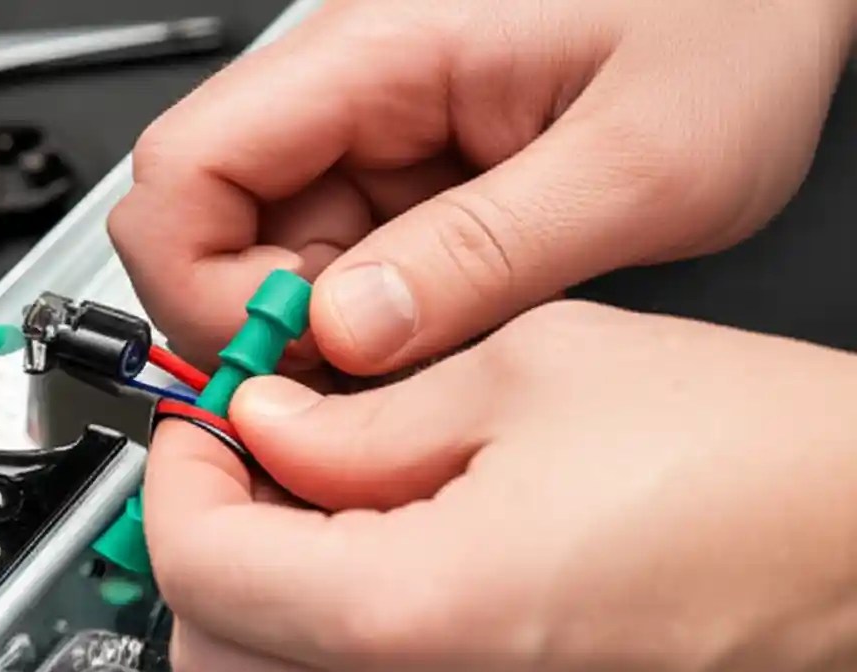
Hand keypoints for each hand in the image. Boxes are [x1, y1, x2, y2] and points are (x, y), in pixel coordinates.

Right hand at [110, 0, 855, 372]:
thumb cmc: (735, 22)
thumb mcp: (638, 164)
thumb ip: (486, 255)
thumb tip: (350, 333)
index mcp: (379, 53)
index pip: (187, 169)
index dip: (201, 286)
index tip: (287, 360)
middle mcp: (352, 85)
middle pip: (202, 220)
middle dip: (252, 324)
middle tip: (347, 385)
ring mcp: (372, 129)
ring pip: (261, 251)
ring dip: (311, 332)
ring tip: (415, 362)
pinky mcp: (404, 170)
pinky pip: (334, 259)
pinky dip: (359, 322)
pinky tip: (427, 340)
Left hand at [145, 301, 856, 671]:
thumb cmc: (760, 463)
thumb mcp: (532, 375)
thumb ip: (365, 414)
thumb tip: (270, 423)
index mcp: (416, 615)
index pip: (196, 565)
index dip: (176, 475)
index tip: (204, 417)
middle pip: (213, 654)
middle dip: (204, 541)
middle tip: (247, 451)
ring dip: (262, 595)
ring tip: (319, 493)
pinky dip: (335, 644)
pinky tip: (385, 552)